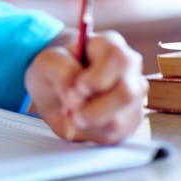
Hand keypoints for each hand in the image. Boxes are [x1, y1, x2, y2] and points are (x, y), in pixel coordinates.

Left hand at [25, 30, 147, 143]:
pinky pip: (117, 135)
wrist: (54, 84)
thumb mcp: (47, 61)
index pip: (118, 59)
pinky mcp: (130, 120)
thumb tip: (77, 98)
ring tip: (72, 115)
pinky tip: (82, 122)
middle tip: (72, 111)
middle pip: (127, 93)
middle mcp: (129, 70)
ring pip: (122, 120)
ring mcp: (133, 96)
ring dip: (91, 123)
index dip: (98, 77)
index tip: (78, 88)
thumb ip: (61, 72)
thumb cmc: (55, 67)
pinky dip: (93, 133)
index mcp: (110, 45)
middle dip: (95, 108)